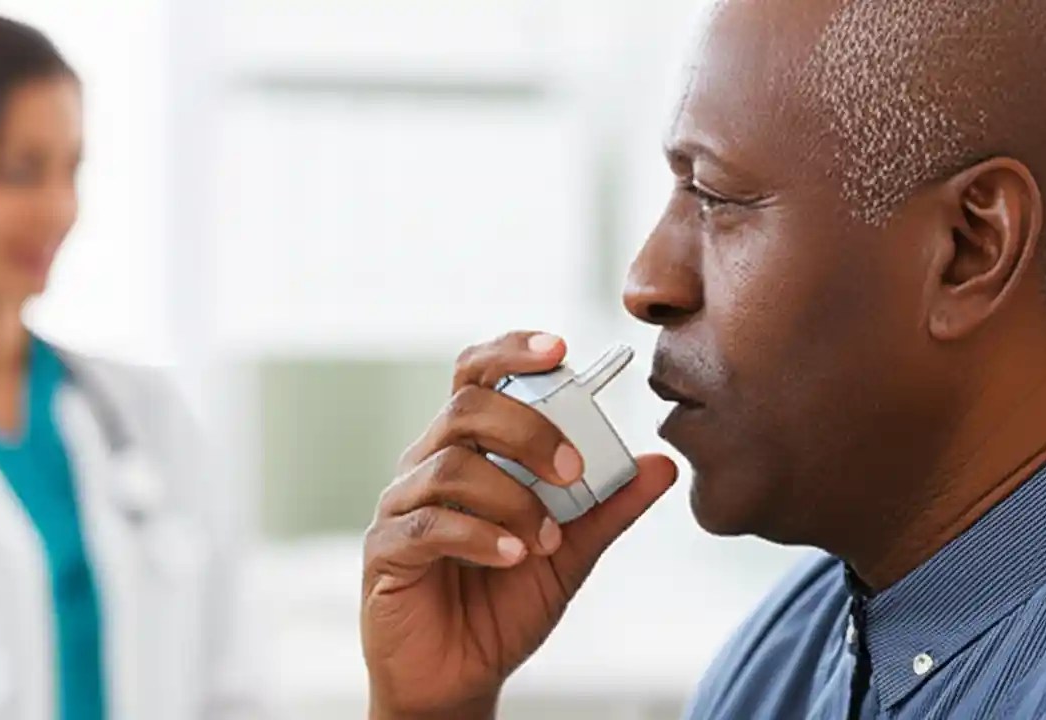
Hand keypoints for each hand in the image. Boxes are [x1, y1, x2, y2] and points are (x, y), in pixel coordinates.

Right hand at [361, 331, 677, 718]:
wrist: (460, 677)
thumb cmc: (501, 605)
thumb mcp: (569, 554)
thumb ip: (606, 507)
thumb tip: (659, 464)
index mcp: (467, 451)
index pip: (477, 377)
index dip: (510, 353)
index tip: (559, 351)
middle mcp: (427, 465)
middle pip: (467, 409)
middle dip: (529, 431)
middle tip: (573, 471)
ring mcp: (400, 505)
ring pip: (450, 465)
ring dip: (511, 497)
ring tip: (545, 540)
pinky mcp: (386, 549)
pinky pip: (428, 523)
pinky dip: (480, 535)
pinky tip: (513, 556)